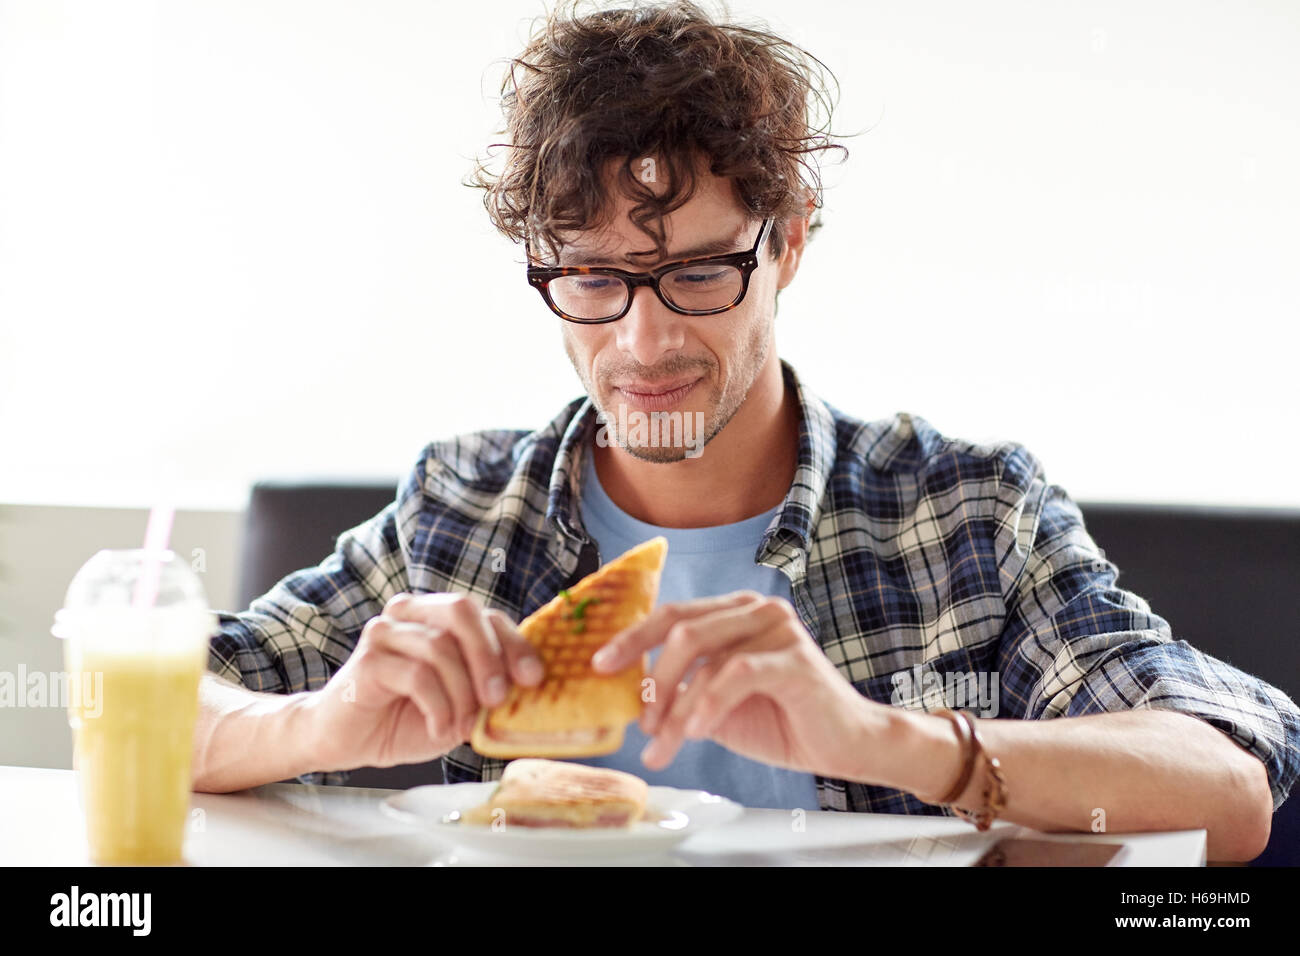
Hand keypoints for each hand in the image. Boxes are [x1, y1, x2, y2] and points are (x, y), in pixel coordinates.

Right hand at [304, 592, 542, 771]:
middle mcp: (411, 612)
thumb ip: (488, 686)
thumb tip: (530, 684)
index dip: (514, 644)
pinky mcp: (368, 659)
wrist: (346, 740)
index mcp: (437, 615)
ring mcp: (386, 631)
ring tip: (461, 725)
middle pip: (461, 611)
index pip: (485, 615)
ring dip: (461, 693)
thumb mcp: (461, 702)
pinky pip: (417, 675)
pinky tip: (438, 727)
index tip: (534, 679)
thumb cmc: (407, 717)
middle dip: (488, 655)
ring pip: (440, 647)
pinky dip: (438, 706)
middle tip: (498, 698)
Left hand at [591, 591, 878, 776]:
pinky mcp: (794, 659)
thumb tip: (632, 696)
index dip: (633, 638)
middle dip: (651, 679)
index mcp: (734, 612)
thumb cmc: (781, 719)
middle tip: (639, 723)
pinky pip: (736, 675)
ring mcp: (778, 629)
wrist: (843, 744)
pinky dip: (708, 705)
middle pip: (681, 630)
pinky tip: (695, 731)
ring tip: (664, 743)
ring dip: (675, 706)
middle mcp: (755, 610)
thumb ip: (682, 690)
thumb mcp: (717, 703)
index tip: (600, 665)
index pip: (673, 615)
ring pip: (703, 657)